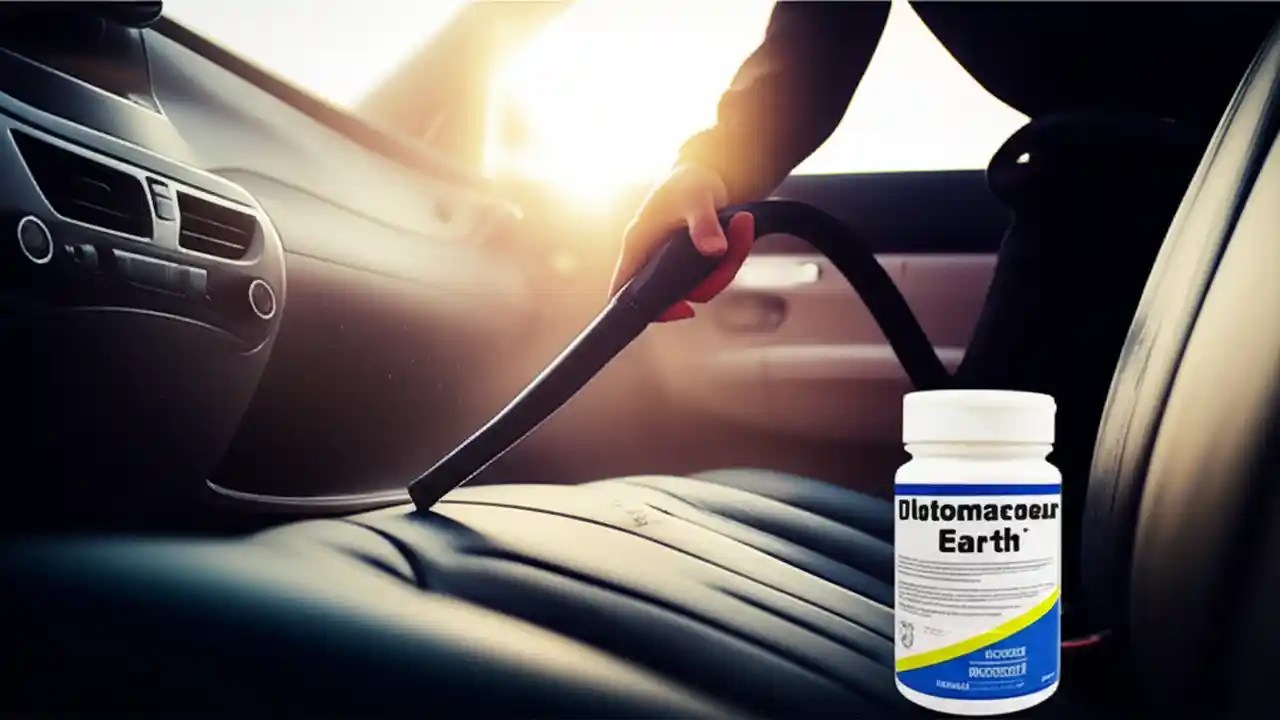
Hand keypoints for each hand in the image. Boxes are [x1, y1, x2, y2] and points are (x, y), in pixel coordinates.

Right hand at [609, 164, 754, 321]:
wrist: (705, 172)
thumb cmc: (689, 182)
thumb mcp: (697, 197)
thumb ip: (703, 223)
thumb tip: (715, 251)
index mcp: (639, 243)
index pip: (625, 289)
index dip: (645, 310)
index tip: (684, 310)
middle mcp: (652, 258)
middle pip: (676, 295)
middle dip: (711, 279)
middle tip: (731, 248)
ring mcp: (673, 264)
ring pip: (701, 286)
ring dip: (728, 263)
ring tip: (743, 223)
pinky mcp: (692, 265)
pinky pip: (713, 275)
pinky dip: (733, 257)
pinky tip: (743, 228)